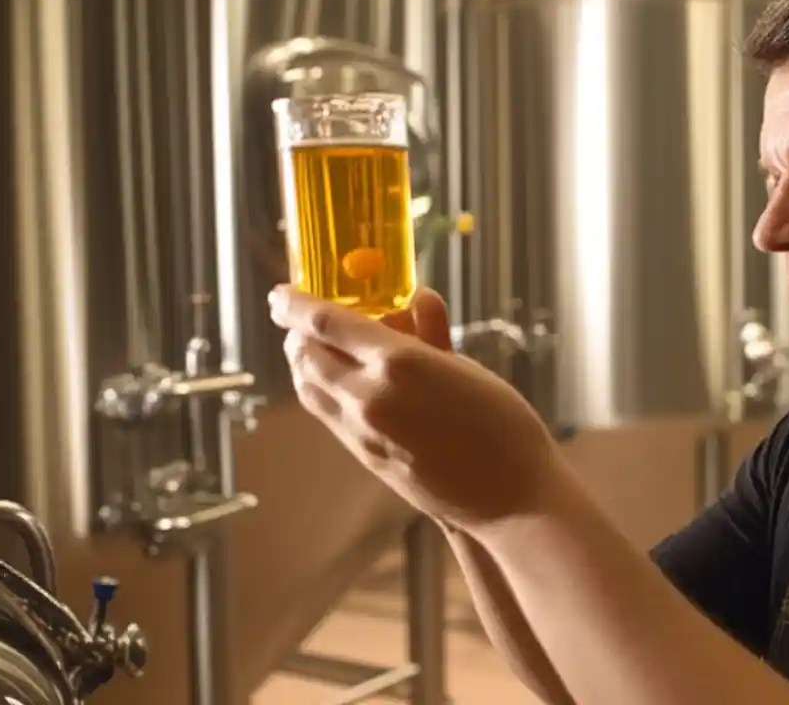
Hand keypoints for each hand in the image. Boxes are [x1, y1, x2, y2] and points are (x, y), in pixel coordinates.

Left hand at [269, 285, 562, 528]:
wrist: (507, 496)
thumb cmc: (501, 427)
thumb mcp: (468, 369)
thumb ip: (431, 333)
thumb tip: (418, 298)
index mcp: (398, 363)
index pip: (324, 323)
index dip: (295, 303)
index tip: (281, 292)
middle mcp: (369, 397)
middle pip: (305, 355)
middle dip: (296, 332)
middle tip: (303, 318)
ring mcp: (363, 432)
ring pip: (308, 388)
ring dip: (304, 363)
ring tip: (316, 348)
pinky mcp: (365, 457)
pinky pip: (327, 415)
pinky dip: (321, 391)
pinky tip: (342, 384)